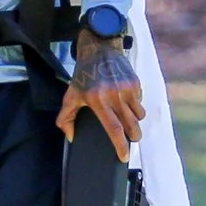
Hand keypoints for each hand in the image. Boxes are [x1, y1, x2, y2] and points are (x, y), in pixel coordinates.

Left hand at [56, 27, 145, 159]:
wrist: (99, 48)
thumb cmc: (83, 75)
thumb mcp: (70, 95)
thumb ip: (65, 118)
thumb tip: (71, 137)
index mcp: (98, 101)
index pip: (114, 129)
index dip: (120, 146)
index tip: (124, 157)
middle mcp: (115, 95)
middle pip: (132, 126)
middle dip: (134, 137)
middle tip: (131, 140)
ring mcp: (127, 88)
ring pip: (139, 115)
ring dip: (135, 122)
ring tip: (127, 119)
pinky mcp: (135, 82)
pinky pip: (140, 102)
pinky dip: (135, 106)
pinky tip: (125, 101)